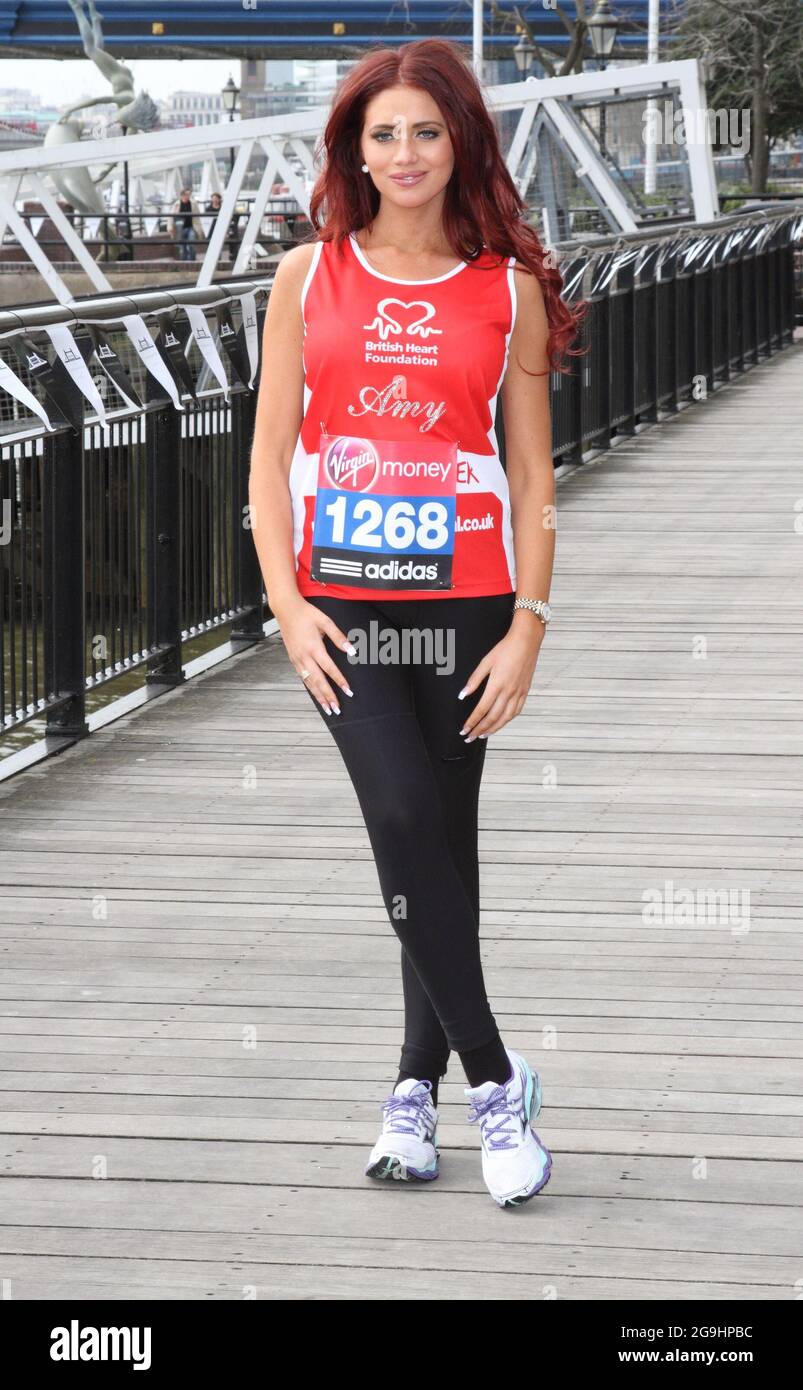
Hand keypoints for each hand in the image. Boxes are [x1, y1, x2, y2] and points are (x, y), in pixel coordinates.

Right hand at [276, 596, 355, 715]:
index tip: (349, 691)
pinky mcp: (293, 659)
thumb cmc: (306, 613)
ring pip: (309, 682)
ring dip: (319, 696)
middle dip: (328, 696)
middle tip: (337, 708)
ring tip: (327, 708)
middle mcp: (304, 656)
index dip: (340, 681)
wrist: (285, 609)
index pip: (330, 669)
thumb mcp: (325, 621)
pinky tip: (316, 695)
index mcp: (314, 647)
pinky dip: (310, 688)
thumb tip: (351, 650)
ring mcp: (297, 659)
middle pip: (318, 681)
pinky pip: (303, 678)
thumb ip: (338, 637)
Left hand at [457, 618, 544, 739]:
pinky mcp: (525, 692)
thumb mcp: (485, 662)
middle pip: (492, 718)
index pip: (481, 710)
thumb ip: (474, 680)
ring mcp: (518, 693)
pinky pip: (516, 711)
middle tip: (470, 737)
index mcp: (496, 685)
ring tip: (483, 735)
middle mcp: (509, 692)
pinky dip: (507, 720)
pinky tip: (500, 723)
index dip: (472, 722)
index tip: (464, 729)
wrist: (526, 641)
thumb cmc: (506, 649)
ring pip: (505, 718)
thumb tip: (462, 695)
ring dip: (493, 729)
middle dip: (479, 730)